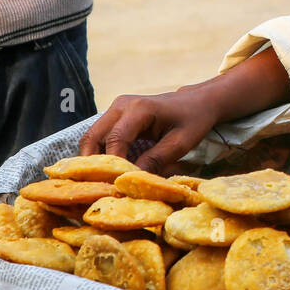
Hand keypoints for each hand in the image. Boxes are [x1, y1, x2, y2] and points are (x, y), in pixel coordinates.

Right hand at [80, 86, 223, 174]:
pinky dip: (99, 154)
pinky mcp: (116, 115)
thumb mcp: (181, 143)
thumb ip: (156, 160)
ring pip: (92, 137)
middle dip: (93, 164)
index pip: (116, 139)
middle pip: (93, 137)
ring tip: (100, 182)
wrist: (198, 101)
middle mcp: (122, 105)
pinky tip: (106, 172)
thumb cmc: (193, 120)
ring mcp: (116, 108)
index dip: (113, 164)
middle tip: (99, 187)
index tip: (115, 186)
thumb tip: (132, 180)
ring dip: (93, 160)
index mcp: (140, 109)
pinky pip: (100, 136)